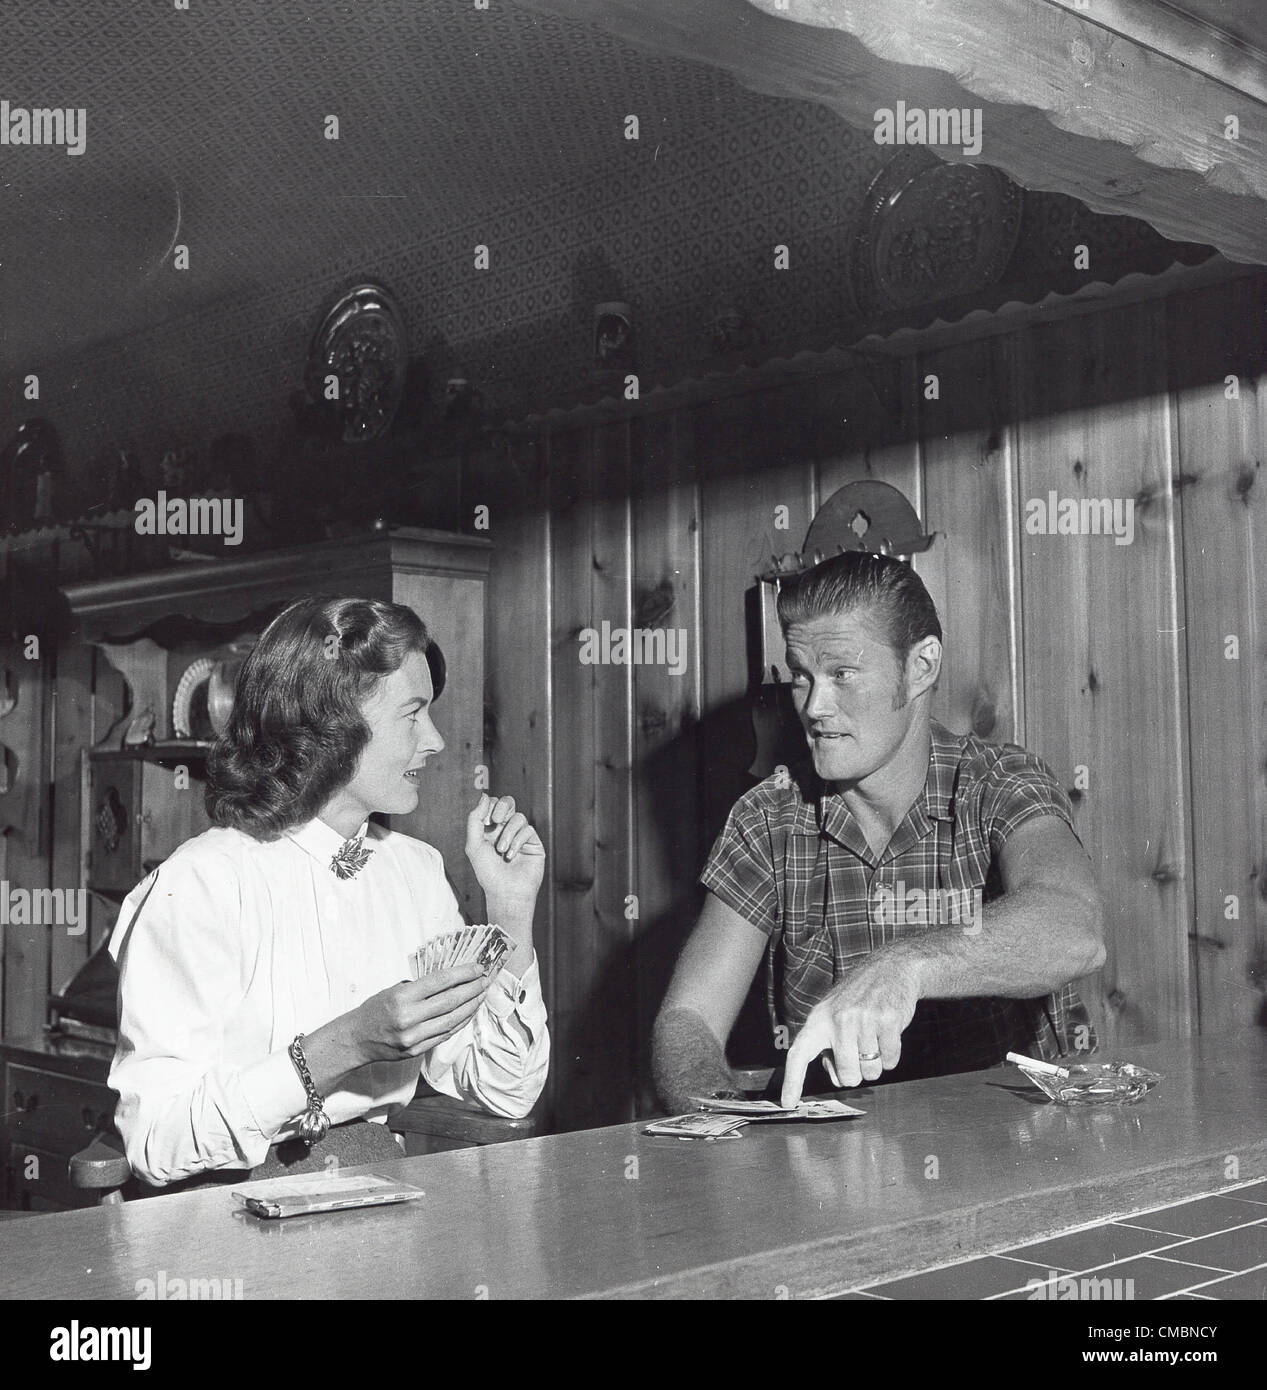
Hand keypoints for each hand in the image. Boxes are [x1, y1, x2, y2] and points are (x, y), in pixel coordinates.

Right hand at [349, 964, 490, 1064]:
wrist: (356, 1039)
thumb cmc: (374, 1010)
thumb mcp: (393, 989)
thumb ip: (420, 987)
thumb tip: (451, 979)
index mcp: (401, 997)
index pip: (440, 981)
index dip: (463, 973)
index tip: (478, 967)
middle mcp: (409, 1018)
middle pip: (450, 1001)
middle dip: (472, 989)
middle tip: (486, 979)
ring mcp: (414, 1038)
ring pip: (452, 1020)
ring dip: (471, 1006)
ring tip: (481, 994)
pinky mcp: (417, 1051)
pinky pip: (446, 1034)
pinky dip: (460, 1022)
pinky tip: (469, 1012)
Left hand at [464, 793, 545, 908]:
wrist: (505, 892)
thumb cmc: (487, 872)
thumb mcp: (473, 844)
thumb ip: (475, 819)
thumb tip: (484, 796)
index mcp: (490, 830)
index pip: (492, 805)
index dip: (490, 806)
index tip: (487, 820)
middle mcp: (505, 830)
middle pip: (508, 803)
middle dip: (502, 808)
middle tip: (496, 821)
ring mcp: (520, 836)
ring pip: (518, 817)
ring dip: (508, 833)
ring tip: (502, 850)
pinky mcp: (533, 843)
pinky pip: (528, 830)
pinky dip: (518, 841)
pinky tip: (512, 855)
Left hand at [780, 956, 919, 1106]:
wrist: (891, 968)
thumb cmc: (859, 998)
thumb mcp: (834, 1016)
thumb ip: (829, 1048)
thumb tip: (837, 1077)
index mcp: (819, 1019)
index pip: (798, 1053)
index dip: (792, 1080)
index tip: (787, 1102)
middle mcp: (838, 1019)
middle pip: (847, 1075)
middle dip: (856, 1072)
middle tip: (860, 1051)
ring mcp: (863, 1020)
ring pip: (871, 1072)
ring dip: (876, 1063)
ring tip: (874, 1038)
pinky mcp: (888, 1021)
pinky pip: (891, 1061)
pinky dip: (891, 1056)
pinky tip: (888, 1034)